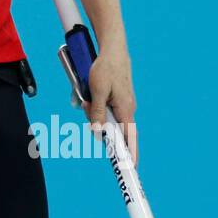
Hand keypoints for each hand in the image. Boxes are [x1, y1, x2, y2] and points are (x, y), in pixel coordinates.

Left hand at [72, 42, 138, 167]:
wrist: (112, 49)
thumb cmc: (106, 68)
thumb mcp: (97, 91)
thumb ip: (97, 112)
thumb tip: (97, 132)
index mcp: (126, 110)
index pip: (130, 139)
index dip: (130, 154)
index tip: (130, 169)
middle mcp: (127, 109)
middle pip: (112, 129)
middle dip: (98, 125)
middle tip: (87, 105)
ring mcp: (122, 104)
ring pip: (106, 118)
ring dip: (93, 112)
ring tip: (86, 97)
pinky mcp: (116, 98)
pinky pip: (104, 108)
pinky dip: (95, 105)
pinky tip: (87, 95)